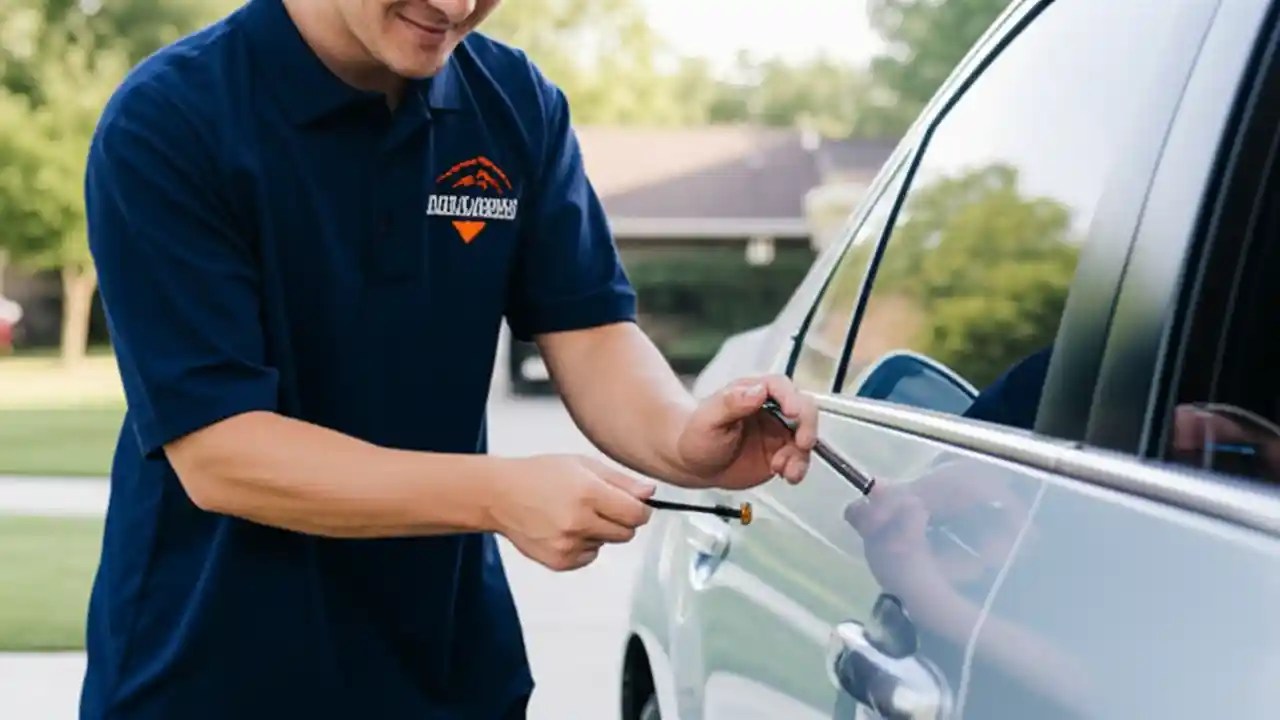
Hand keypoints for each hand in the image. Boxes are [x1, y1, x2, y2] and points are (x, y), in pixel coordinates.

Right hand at [492, 454, 654, 571]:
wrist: (500, 495)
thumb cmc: (539, 475)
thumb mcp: (583, 464)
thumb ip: (621, 480)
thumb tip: (650, 493)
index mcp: (588, 493)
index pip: (637, 514)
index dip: (640, 509)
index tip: (633, 504)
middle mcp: (579, 522)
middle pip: (627, 533)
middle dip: (621, 520)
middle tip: (599, 505)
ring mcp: (568, 545)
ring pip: (608, 544)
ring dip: (600, 532)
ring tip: (575, 514)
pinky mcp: (560, 561)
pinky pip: (590, 556)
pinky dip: (585, 544)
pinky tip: (565, 528)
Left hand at [674, 375, 817, 489]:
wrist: (696, 465)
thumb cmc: (698, 436)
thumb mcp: (709, 419)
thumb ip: (731, 403)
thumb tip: (757, 390)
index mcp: (752, 392)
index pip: (779, 386)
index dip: (791, 397)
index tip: (793, 412)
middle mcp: (771, 408)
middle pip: (802, 407)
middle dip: (807, 425)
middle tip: (802, 442)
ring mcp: (779, 431)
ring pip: (805, 435)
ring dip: (801, 452)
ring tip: (784, 468)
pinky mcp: (782, 452)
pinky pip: (799, 458)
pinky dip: (798, 467)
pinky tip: (785, 474)